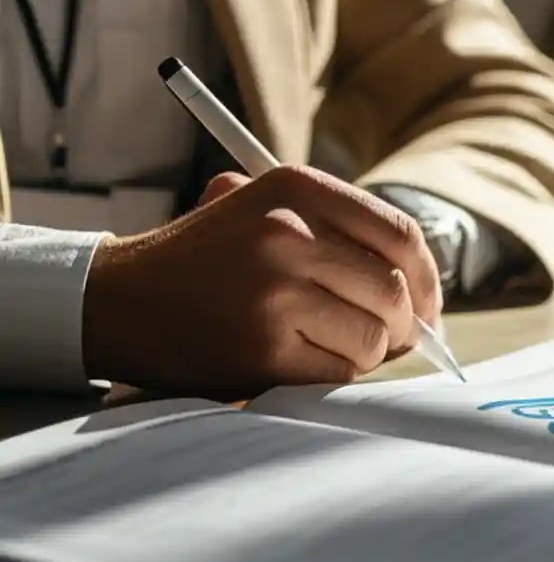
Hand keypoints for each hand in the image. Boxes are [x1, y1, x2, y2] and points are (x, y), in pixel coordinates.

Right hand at [83, 165, 442, 394]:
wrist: (118, 300)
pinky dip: (334, 375)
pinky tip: (303, 361)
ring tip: (335, 346)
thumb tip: (421, 288)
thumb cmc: (205, 259)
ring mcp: (277, 289)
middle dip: (405, 324)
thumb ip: (337, 229)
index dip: (427, 277)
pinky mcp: (264, 345)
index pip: (400, 234)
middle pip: (393, 290)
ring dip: (368, 352)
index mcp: (297, 187)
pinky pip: (340, 370)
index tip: (428, 303)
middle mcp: (289, 231)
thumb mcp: (261, 207)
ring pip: (374, 335)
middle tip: (397, 338)